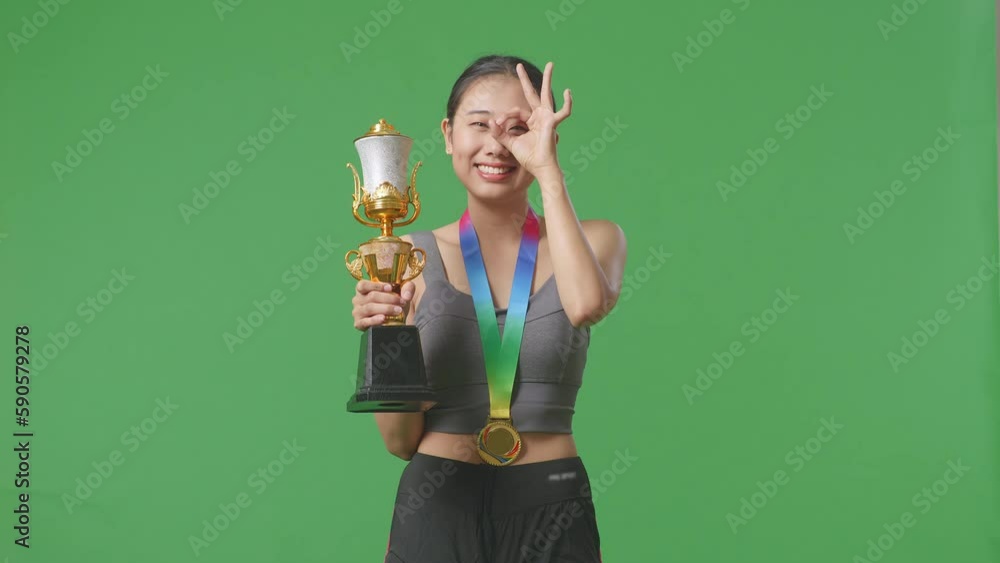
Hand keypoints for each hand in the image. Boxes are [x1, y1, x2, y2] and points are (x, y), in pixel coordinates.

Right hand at [351, 280, 413, 330]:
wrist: (397, 318)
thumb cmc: (395, 301)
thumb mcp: (403, 291)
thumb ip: (407, 288)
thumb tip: (406, 296)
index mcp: (363, 289)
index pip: (363, 284)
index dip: (376, 285)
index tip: (390, 288)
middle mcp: (358, 299)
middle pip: (371, 296)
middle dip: (388, 298)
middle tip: (401, 302)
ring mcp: (357, 312)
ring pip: (370, 308)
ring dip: (386, 309)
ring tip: (398, 310)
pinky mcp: (359, 324)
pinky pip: (365, 321)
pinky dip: (374, 320)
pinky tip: (383, 318)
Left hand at [487, 61, 571, 181]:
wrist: (539, 168)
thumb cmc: (529, 158)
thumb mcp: (510, 144)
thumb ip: (500, 134)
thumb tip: (490, 123)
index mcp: (531, 121)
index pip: (516, 111)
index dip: (505, 116)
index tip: (497, 124)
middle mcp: (539, 116)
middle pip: (531, 93)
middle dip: (525, 79)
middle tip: (519, 66)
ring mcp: (547, 118)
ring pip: (546, 94)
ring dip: (548, 79)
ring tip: (550, 64)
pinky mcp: (552, 122)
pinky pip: (563, 112)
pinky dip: (567, 103)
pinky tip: (567, 92)